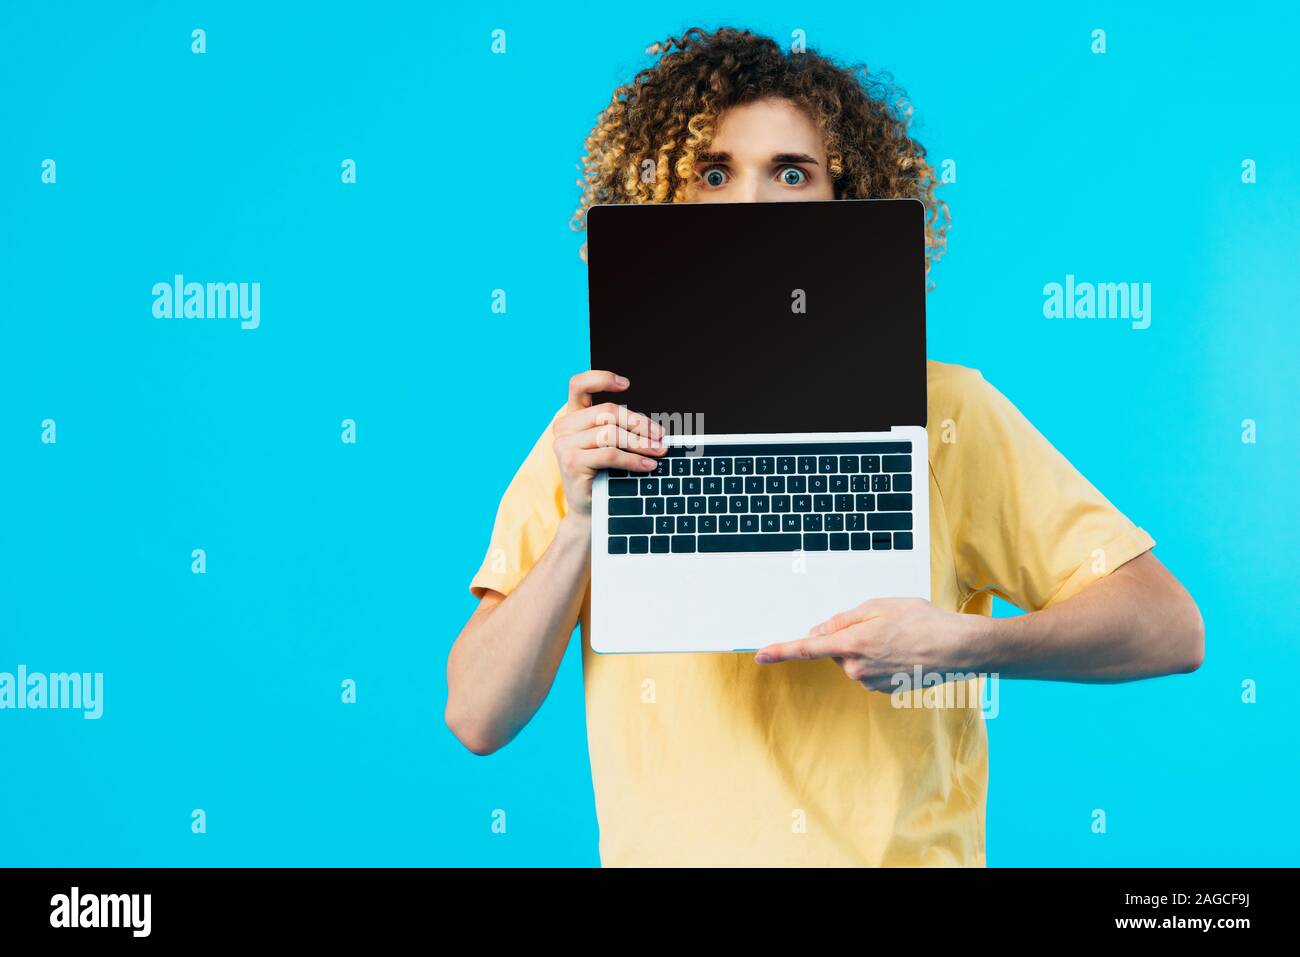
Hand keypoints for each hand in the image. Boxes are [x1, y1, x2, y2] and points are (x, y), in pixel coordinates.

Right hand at [553, 370, 666, 514]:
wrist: (589, 511)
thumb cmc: (603, 476)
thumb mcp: (611, 447)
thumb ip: (622, 430)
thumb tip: (656, 429)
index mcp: (572, 418)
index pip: (579, 385)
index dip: (601, 378)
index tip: (626, 384)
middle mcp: (563, 428)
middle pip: (607, 411)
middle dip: (638, 423)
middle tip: (660, 436)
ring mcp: (564, 444)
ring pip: (610, 433)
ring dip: (640, 442)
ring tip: (658, 452)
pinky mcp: (571, 462)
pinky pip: (609, 454)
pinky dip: (633, 459)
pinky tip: (648, 464)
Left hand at [753, 598, 987, 692]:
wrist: (959, 649)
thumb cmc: (923, 621)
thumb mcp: (879, 606)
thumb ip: (843, 619)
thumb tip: (819, 630)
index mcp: (851, 643)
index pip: (806, 648)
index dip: (780, 651)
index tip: (759, 655)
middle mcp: (856, 668)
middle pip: (836, 650)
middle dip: (849, 637)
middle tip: (881, 624)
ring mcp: (870, 682)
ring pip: (854, 661)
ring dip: (868, 648)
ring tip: (900, 637)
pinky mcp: (884, 690)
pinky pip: (870, 671)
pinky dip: (881, 660)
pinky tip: (904, 651)